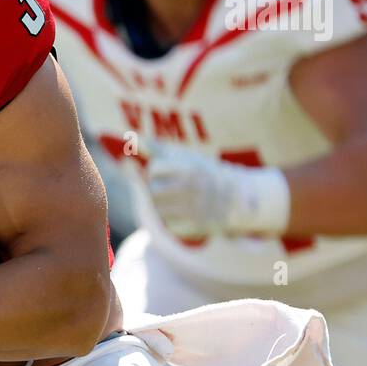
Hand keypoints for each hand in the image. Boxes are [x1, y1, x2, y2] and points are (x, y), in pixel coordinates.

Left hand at [144, 141, 289, 237]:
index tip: (172, 173)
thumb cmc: (202, 174)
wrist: (236, 199)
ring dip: (164, 206)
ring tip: (181, 201)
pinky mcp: (195, 227)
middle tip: (177, 189)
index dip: (158, 172)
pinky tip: (186, 214)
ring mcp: (194, 209)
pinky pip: (168, 225)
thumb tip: (130, 138)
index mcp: (189, 169)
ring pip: (158, 209)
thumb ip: (155, 149)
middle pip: (152, 192)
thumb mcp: (183, 157)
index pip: (153, 170)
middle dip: (159, 190)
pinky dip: (173, 221)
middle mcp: (192, 188)